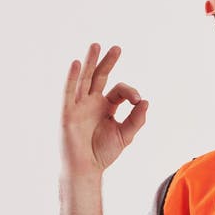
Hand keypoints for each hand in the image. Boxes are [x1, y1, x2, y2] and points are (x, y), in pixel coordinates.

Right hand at [60, 42, 147, 177]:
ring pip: (85, 79)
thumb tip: (146, 101)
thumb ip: (136, 119)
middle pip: (100, 77)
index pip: (119, 91)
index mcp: (106, 107)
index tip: (138, 101)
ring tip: (96, 45)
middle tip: (117, 48)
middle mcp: (92, 103)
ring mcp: (79, 106)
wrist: (86, 168)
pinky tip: (77, 63)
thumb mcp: (125, 135)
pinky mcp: (68, 112)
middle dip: (108, 62)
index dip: (130, 92)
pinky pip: (69, 91)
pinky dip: (73, 77)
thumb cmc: (103, 153)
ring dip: (91, 62)